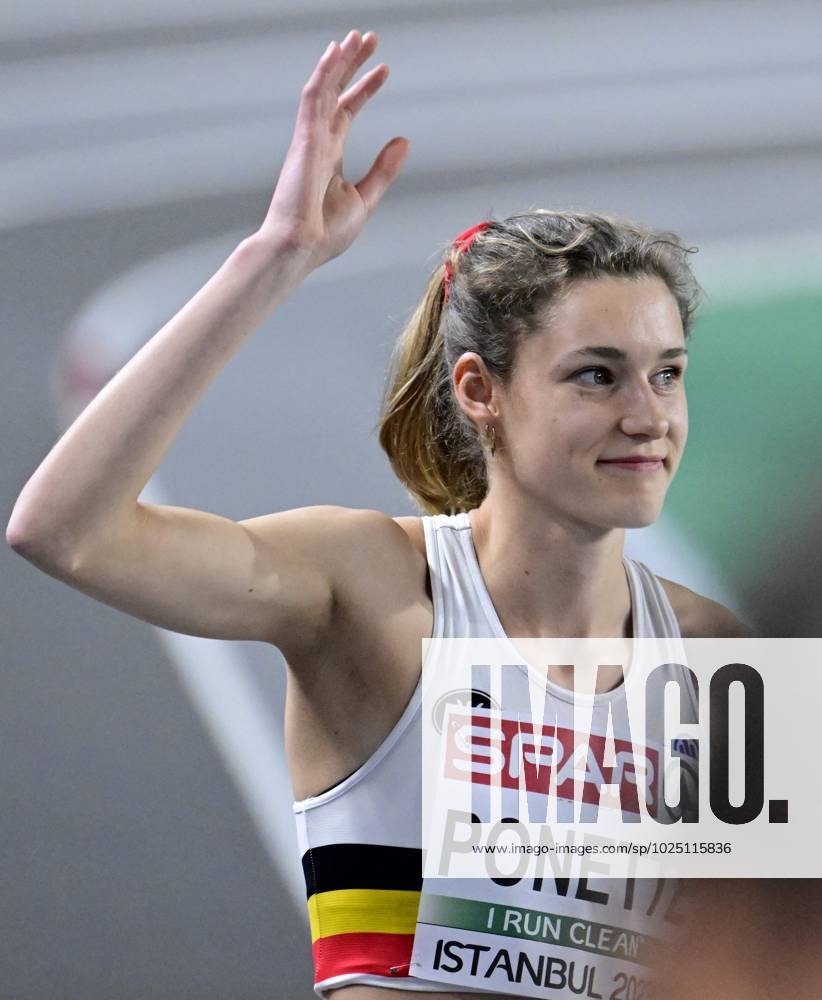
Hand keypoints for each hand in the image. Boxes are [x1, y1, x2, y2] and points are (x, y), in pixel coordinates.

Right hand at [258, 30, 409, 270]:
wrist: (300, 248)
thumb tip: (403, 141)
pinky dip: (324, 74)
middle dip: (352, 65)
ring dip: (339, 61)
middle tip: (369, 39)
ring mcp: (310, 140)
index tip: (383, 70)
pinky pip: (313, 99)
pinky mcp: (304, 140)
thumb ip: (383, 169)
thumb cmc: (324, 234)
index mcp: (330, 157)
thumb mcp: (365, 198)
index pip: (348, 112)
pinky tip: (334, 52)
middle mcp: (318, 143)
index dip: (365, 88)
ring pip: (325, 89)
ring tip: (356, 37)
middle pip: (336, 93)